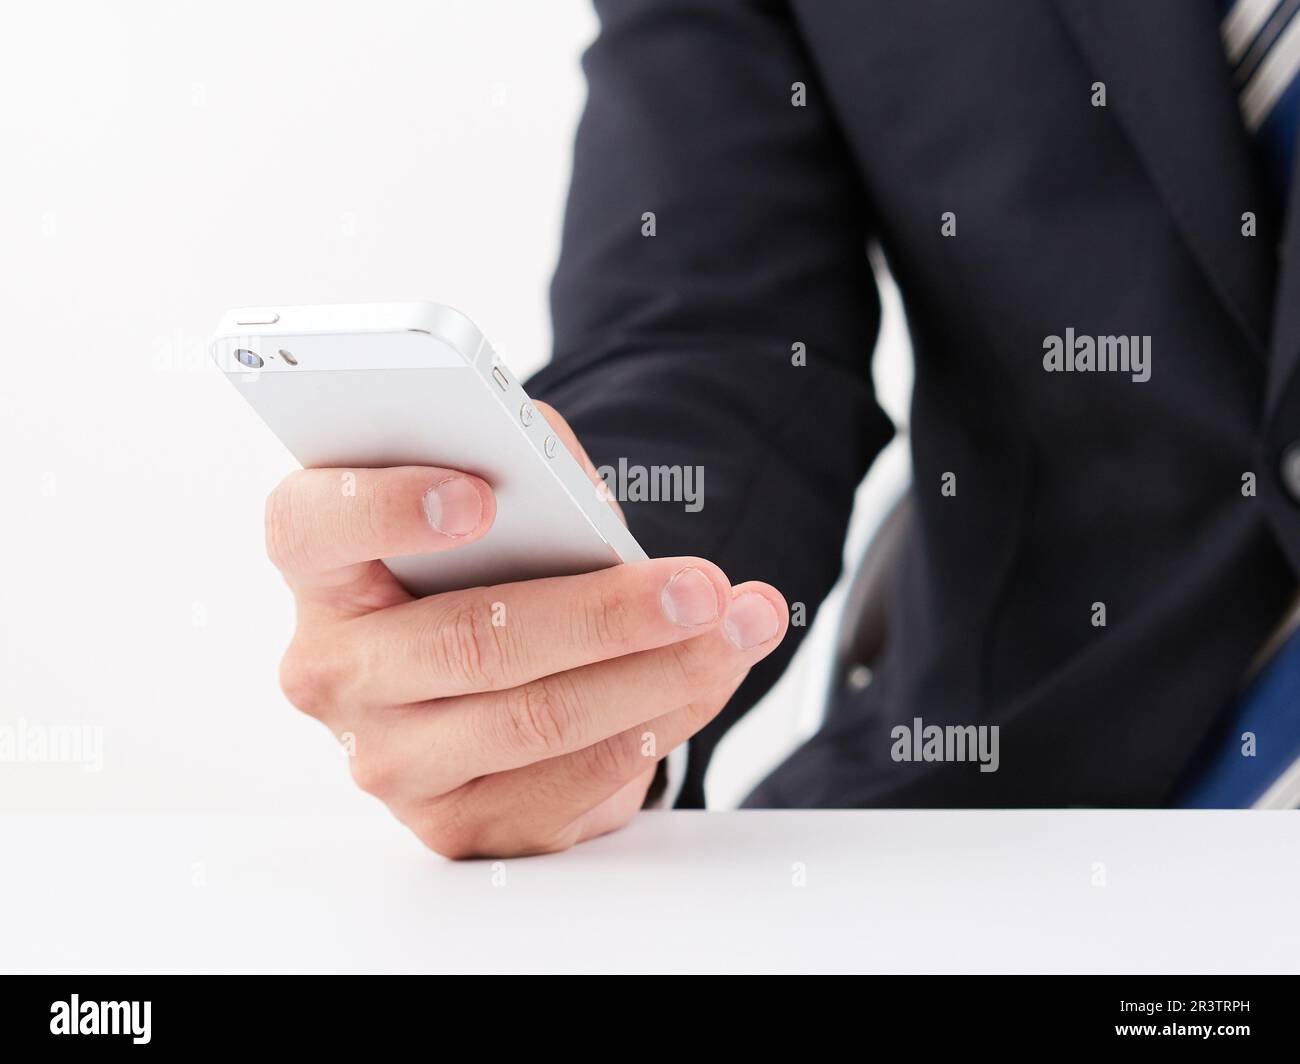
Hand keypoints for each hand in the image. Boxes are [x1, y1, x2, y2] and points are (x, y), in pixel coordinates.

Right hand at [266, 404, 788, 857]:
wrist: (502, 681)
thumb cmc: (493, 565)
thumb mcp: (505, 496)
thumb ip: (523, 465)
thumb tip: (572, 490)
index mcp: (323, 570)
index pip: (311, 528)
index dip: (386, 508)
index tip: (480, 496)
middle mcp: (335, 671)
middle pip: (468, 642)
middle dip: (604, 614)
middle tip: (699, 588)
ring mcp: (388, 760)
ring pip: (535, 720)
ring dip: (659, 674)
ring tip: (738, 628)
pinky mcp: (454, 824)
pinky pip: (569, 782)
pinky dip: (657, 724)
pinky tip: (706, 680)